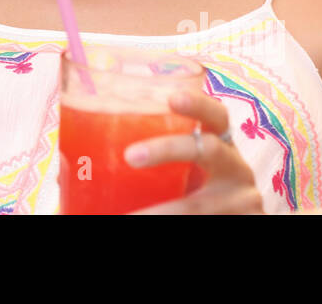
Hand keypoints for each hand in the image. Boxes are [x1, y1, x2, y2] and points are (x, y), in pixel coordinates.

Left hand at [122, 90, 263, 213]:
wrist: (229, 222)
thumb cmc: (196, 195)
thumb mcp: (183, 175)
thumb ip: (149, 161)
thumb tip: (74, 161)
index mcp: (221, 146)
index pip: (216, 116)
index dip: (198, 104)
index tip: (173, 98)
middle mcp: (237, 168)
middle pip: (209, 149)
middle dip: (167, 148)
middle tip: (130, 155)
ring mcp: (244, 200)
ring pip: (198, 205)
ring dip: (161, 212)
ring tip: (129, 218)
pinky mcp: (247, 222)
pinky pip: (209, 222)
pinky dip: (171, 223)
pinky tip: (145, 223)